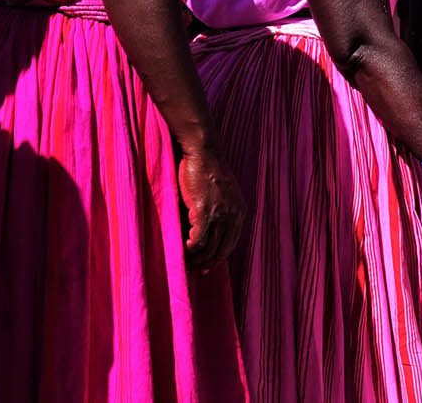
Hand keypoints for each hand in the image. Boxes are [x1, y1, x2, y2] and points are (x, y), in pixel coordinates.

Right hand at [176, 144, 244, 271]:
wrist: (203, 152)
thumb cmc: (206, 170)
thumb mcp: (221, 193)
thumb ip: (219, 210)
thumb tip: (206, 232)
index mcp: (240, 211)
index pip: (231, 244)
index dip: (218, 258)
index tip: (206, 267)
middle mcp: (234, 215)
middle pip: (221, 251)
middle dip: (206, 264)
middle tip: (192, 270)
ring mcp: (220, 214)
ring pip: (209, 249)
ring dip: (196, 260)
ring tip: (184, 262)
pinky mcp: (204, 212)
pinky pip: (198, 240)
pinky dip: (189, 249)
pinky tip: (181, 250)